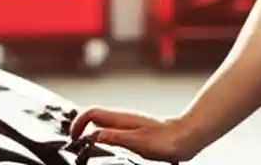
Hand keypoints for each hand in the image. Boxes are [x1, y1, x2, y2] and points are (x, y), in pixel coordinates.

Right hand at [68, 106, 196, 162]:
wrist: (187, 138)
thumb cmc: (167, 140)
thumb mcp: (138, 142)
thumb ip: (116, 137)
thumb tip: (94, 135)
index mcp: (121, 119)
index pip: (92, 113)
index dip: (78, 123)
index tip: (73, 137)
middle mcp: (124, 119)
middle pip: (95, 117)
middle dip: (81, 126)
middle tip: (75, 141)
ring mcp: (130, 124)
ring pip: (104, 123)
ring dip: (91, 131)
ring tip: (86, 144)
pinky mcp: (136, 132)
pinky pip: (114, 131)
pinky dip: (104, 136)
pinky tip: (107, 147)